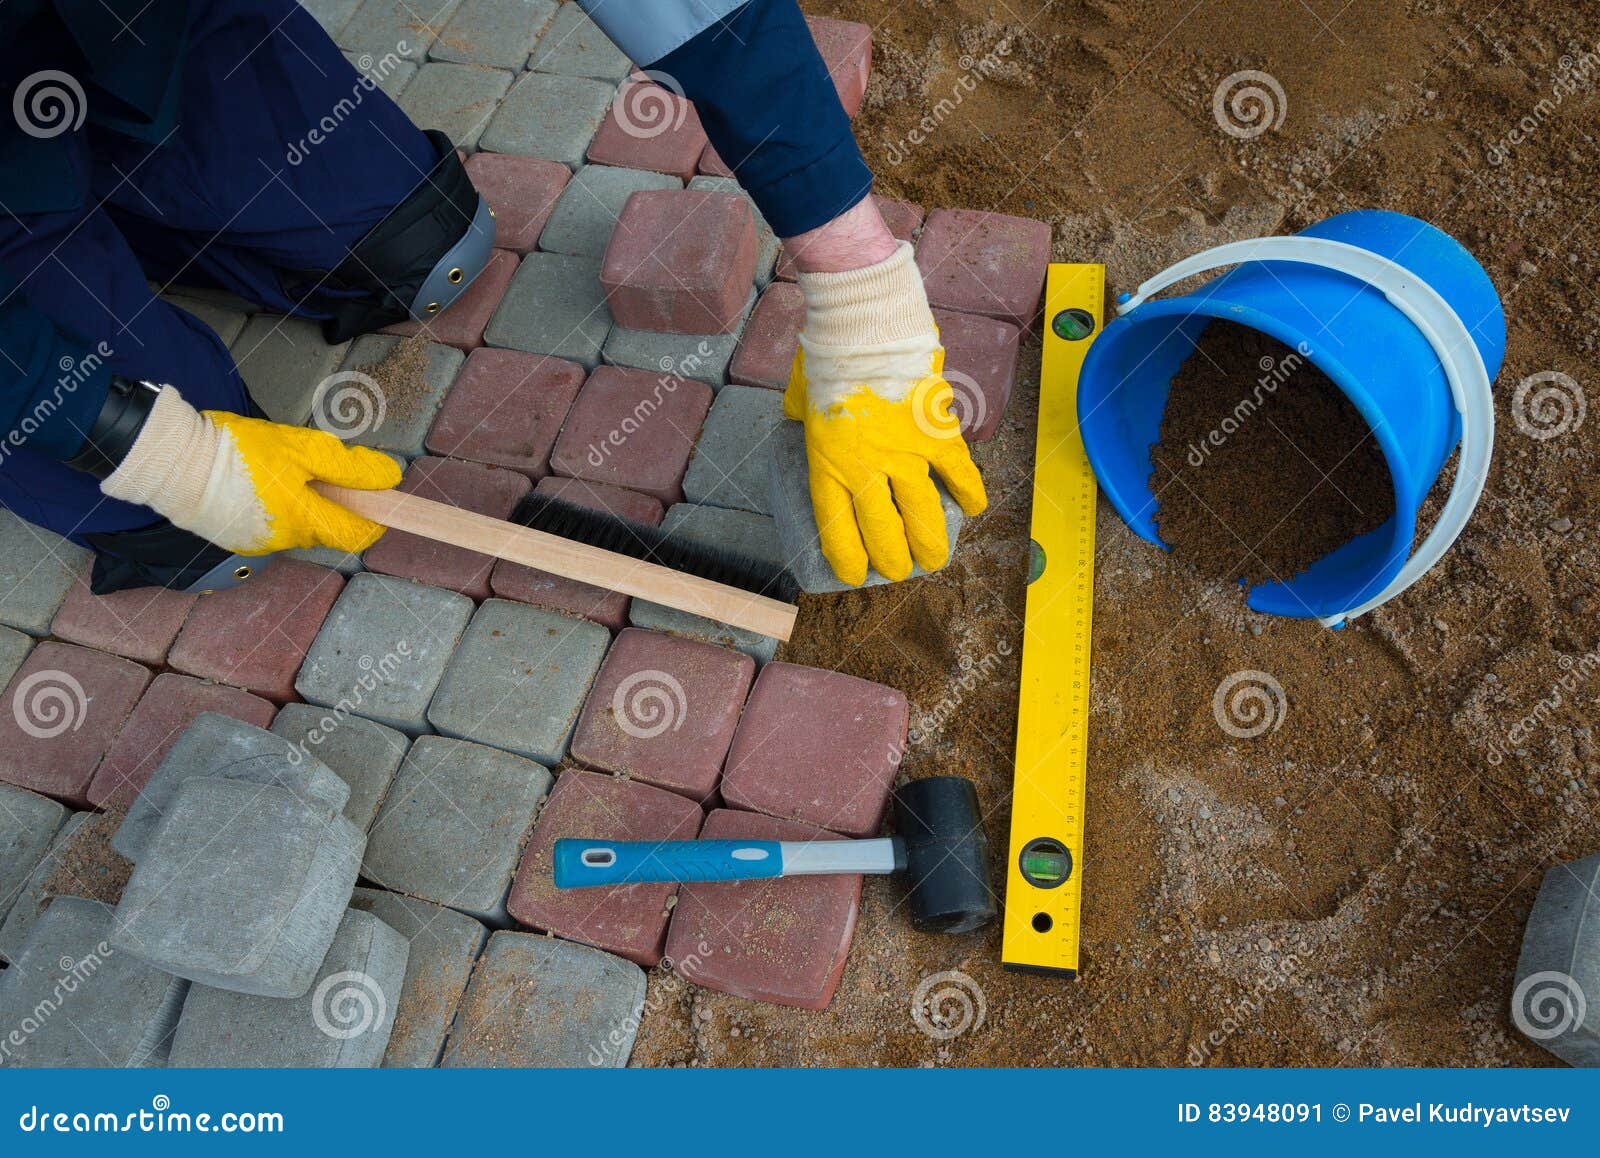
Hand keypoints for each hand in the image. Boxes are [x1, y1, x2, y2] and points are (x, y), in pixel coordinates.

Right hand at [99, 386, 401, 553]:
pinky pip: (270, 523)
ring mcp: (258, 542)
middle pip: (327, 527)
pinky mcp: (236, 536)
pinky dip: (274, 505)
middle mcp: (284, 541)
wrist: (171, 460)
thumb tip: (389, 478)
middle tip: (317, 467)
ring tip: (279, 469)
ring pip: (298, 524)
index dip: (374, 515)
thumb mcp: (301, 448)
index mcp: (305, 521)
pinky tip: (257, 482)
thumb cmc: (237, 451)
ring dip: (301, 501)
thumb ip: (348, 467)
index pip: (359, 534)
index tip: (375, 493)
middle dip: (332, 500)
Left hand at [783, 240, 986, 585]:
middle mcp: (867, 470)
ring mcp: (906, 456)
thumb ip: (800, 416)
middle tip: (898, 571)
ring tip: (934, 560)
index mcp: (828, 466)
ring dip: (931, 544)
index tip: (856, 575)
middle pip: (884, 533)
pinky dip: (969, 494)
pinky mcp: (938, 435)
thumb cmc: (826, 357)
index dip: (849, 560)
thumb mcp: (799, 397)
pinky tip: (973, 510)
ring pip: (924, 516)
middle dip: (893, 561)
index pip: (838, 531)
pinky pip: (960, 474)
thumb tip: (796, 416)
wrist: (864, 326)